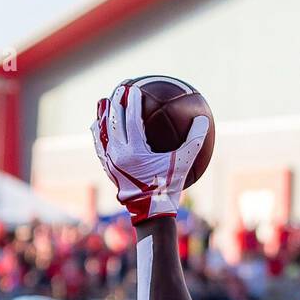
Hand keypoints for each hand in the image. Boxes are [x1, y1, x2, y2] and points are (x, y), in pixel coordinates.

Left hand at [91, 82, 210, 222]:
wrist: (150, 212)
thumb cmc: (168, 187)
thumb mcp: (183, 164)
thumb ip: (193, 141)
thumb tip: (203, 120)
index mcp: (136, 151)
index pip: (131, 119)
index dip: (132, 102)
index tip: (134, 88)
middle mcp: (120, 154)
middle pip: (114, 121)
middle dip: (116, 102)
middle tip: (119, 88)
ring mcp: (111, 161)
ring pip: (103, 132)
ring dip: (103, 115)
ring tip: (104, 101)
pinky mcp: (108, 168)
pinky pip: (99, 146)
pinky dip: (98, 133)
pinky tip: (96, 125)